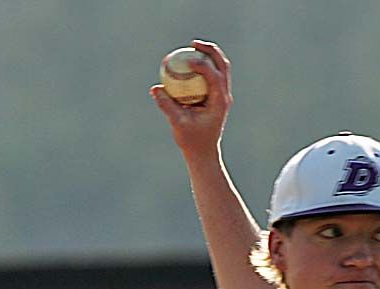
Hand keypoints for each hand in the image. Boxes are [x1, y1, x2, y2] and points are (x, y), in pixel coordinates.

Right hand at [149, 40, 232, 160]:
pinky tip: (187, 61)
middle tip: (193, 43)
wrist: (204, 153)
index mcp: (219, 102)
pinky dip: (201, 66)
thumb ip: (167, 106)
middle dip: (210, 51)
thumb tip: (155, 88)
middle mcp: (223, 96)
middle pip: (222, 65)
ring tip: (192, 46)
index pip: (214, 76)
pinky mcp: (216, 97)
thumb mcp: (178, 124)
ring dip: (208, 55)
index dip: (202, 64)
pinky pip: (210, 76)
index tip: (186, 59)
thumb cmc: (192, 141)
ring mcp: (222, 96)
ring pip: (219, 68)